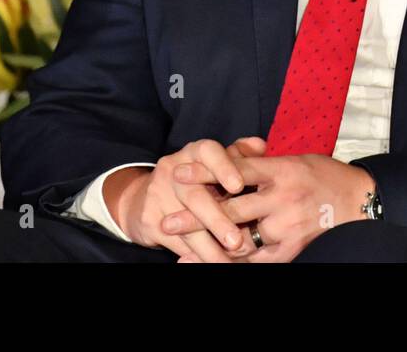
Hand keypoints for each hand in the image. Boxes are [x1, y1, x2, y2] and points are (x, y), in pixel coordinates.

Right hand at [106, 138, 258, 261]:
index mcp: (195, 152)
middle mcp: (174, 169)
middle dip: (217, 221)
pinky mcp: (149, 220)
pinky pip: (175, 241)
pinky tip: (210, 262)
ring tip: (227, 261)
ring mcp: (158, 194)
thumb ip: (240, 155)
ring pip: (185, 225)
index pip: (209, 152)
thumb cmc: (198, 179)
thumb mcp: (218, 164)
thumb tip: (260, 144)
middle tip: (236, 242)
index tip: (239, 186)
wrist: (146, 196)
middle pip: (195, 196)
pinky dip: (195, 255)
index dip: (224, 167)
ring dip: (208, 248)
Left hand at [164, 150, 374, 262]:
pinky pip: (258, 261)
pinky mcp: (293, 248)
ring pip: (242, 238)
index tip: (180, 173)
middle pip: (232, 207)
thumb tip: (229, 159)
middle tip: (168, 220)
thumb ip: (264, 162)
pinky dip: (233, 264)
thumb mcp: (296, 159)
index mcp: (283, 169)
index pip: (237, 169)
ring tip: (181, 249)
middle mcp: (284, 198)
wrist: (360, 201)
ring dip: (209, 244)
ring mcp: (288, 225)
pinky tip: (212, 264)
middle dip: (197, 214)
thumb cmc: (326, 176)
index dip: (206, 171)